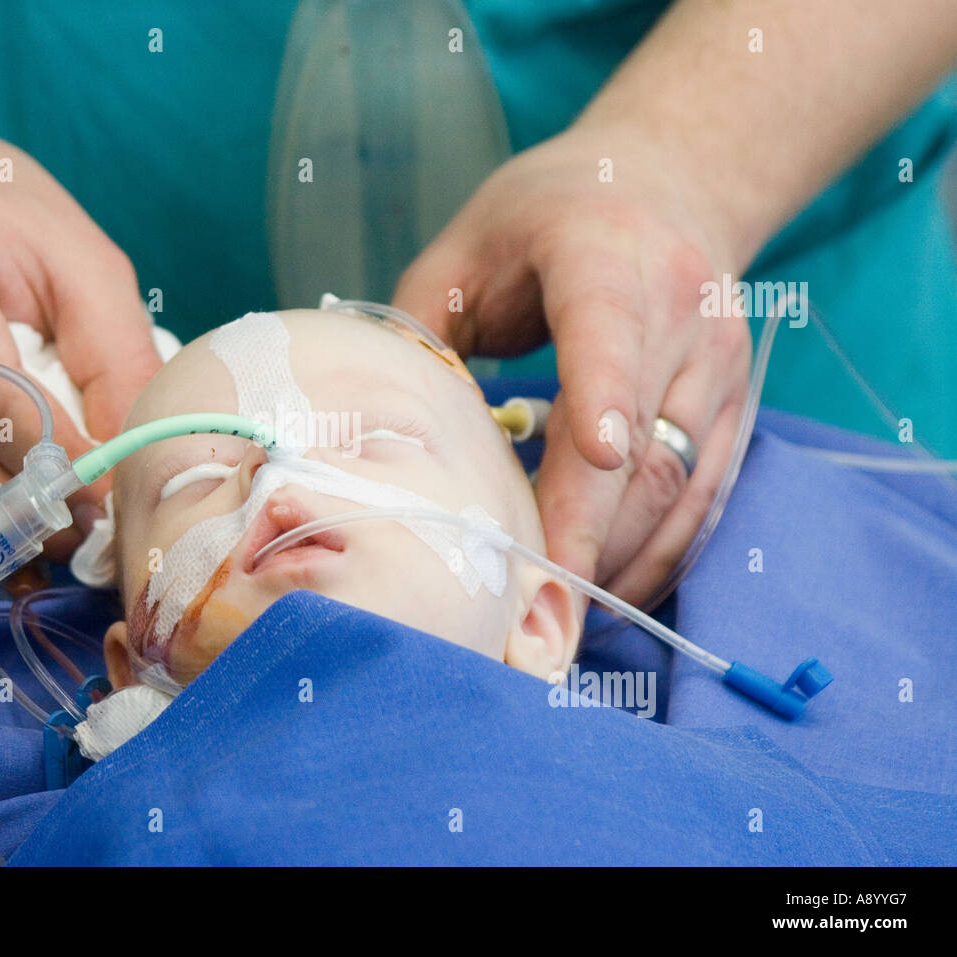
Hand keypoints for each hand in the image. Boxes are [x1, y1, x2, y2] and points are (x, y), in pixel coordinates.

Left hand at [393, 123, 752, 609]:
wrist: (668, 180)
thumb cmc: (543, 217)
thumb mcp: (464, 245)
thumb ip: (421, 325)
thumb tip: (385, 431)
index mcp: (603, 256)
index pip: (606, 329)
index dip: (600, 395)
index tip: (590, 459)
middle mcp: (679, 311)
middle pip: (642, 437)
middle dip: (588, 528)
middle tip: (536, 601)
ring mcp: (718, 363)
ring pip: (678, 480)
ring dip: (620, 556)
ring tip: (561, 614)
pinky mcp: (734, 405)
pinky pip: (704, 496)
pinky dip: (659, 553)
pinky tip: (610, 591)